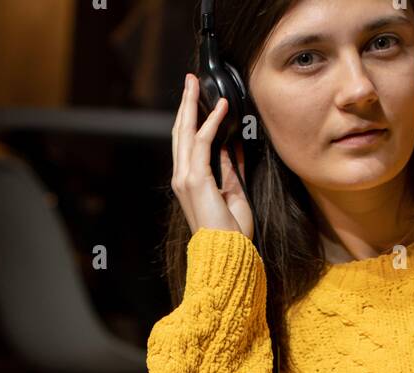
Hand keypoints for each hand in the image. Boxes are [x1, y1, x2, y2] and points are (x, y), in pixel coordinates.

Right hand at [171, 73, 254, 239]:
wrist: (225, 251)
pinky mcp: (196, 179)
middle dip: (185, 104)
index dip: (189, 119)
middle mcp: (182, 178)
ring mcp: (186, 178)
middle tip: (189, 81)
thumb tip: (231, 146)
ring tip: (196, 84)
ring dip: (192, 105)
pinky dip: (211, 122)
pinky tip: (220, 108)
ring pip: (186, 132)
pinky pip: (202, 142)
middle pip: (179, 132)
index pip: (186, 143)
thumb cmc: (230, 231)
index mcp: (189, 182)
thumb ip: (230, 169)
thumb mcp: (233, 193)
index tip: (196, 99)